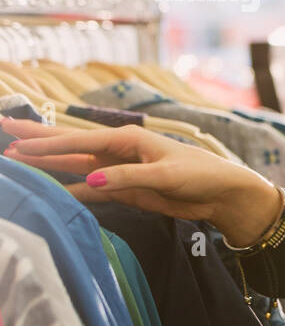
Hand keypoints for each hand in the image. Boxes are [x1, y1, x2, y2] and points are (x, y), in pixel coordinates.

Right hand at [0, 118, 282, 245]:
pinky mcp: (124, 190)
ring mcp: (118, 171)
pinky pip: (89, 189)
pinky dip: (68, 189)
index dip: (47, 144)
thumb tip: (90, 180)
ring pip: (74, 166)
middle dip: (37, 139)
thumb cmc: (201, 174)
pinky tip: (48, 190)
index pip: (79, 140)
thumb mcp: (166, 174)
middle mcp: (118, 152)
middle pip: (70, 144)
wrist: (222, 195)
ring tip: (15, 160)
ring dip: (47, 164)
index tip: (16, 145)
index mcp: (128, 139)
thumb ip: (128, 177)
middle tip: (4, 130)